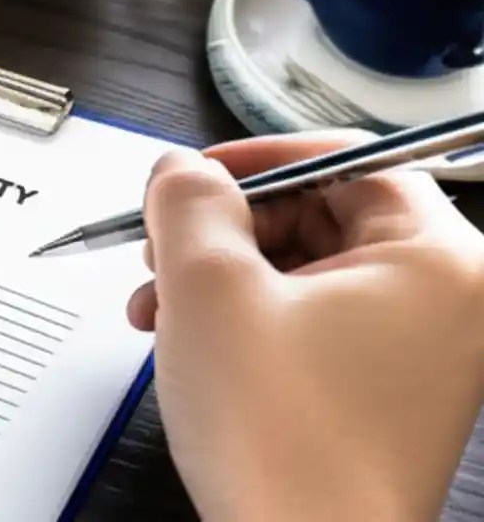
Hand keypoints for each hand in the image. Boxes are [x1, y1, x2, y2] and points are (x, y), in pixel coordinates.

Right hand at [129, 131, 483, 521]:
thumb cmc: (284, 447)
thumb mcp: (209, 289)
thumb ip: (189, 204)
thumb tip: (180, 170)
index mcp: (438, 261)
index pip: (347, 161)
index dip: (258, 160)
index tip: (199, 176)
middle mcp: (446, 302)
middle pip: (321, 215)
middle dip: (227, 230)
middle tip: (167, 247)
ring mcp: (417, 352)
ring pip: (303, 270)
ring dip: (220, 276)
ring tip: (160, 304)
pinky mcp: (381, 389)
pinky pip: (308, 321)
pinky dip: (244, 318)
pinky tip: (189, 338)